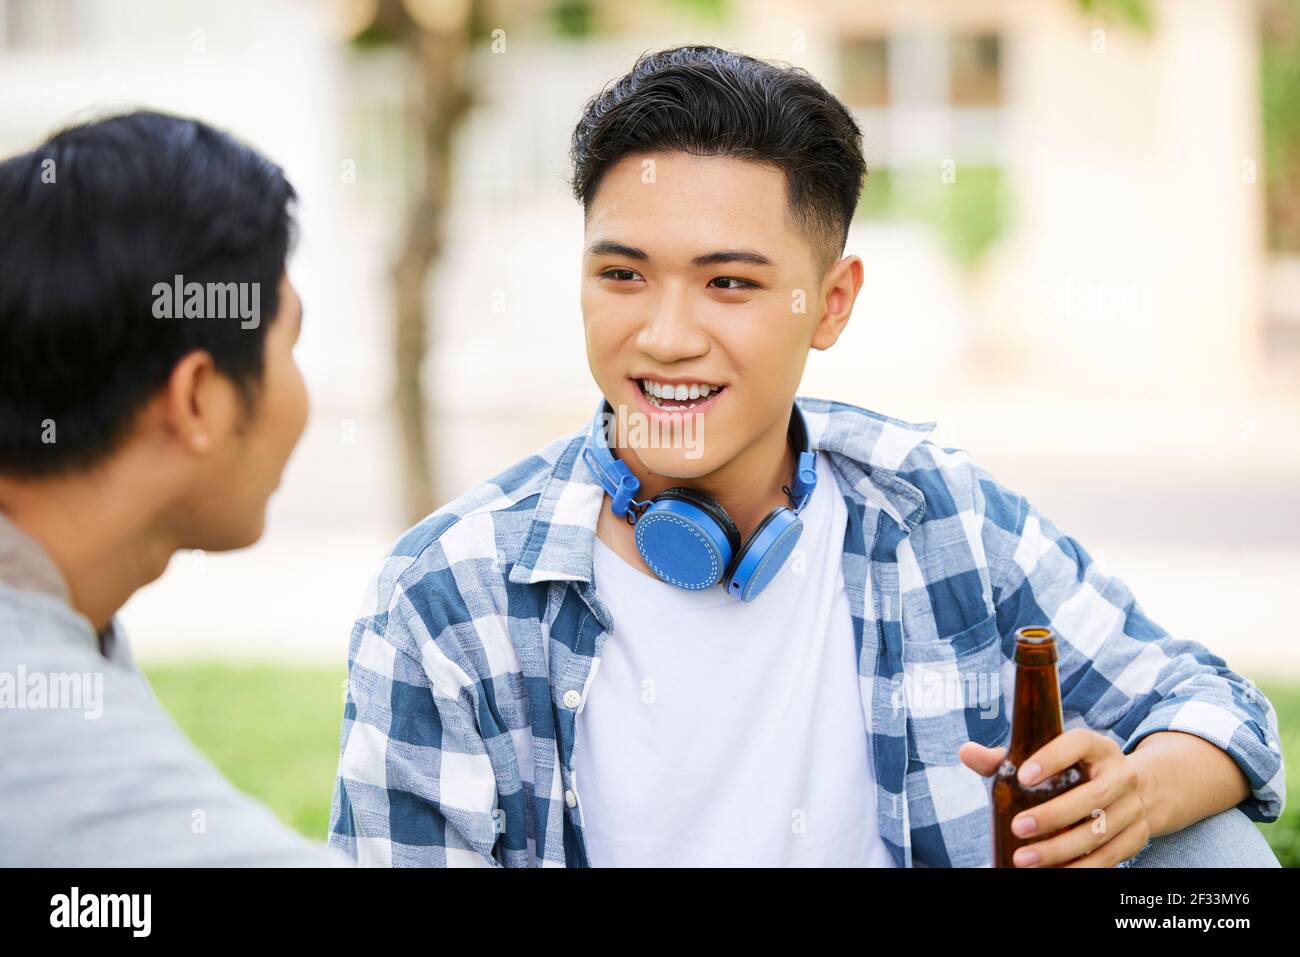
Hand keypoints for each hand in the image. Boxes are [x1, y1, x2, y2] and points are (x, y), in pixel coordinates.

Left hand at [959, 728, 1152, 867]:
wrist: (1137, 789)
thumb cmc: (1076, 770)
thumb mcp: (1048, 758)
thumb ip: (1006, 757)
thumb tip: (965, 752)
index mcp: (1096, 747)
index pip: (1077, 744)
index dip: (1052, 758)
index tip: (1022, 776)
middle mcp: (1120, 774)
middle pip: (1092, 796)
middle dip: (1053, 815)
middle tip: (1017, 827)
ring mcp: (1133, 806)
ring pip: (1099, 831)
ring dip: (1060, 849)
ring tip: (1024, 859)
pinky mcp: (1137, 835)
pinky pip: (1110, 856)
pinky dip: (1082, 867)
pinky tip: (1055, 872)